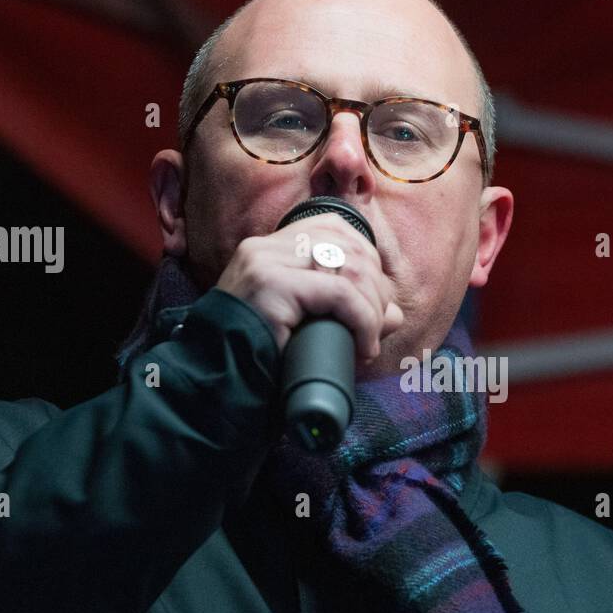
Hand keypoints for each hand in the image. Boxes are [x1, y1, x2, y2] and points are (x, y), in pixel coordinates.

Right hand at [215, 213, 403, 361]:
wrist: (217, 385)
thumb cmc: (261, 358)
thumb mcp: (308, 326)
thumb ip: (348, 313)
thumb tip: (395, 314)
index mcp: (269, 248)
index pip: (335, 227)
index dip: (368, 260)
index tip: (373, 304)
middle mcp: (265, 247)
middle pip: (349, 245)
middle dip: (376, 289)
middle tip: (374, 330)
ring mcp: (266, 262)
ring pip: (350, 267)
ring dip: (372, 309)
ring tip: (367, 342)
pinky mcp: (272, 285)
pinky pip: (340, 293)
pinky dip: (363, 321)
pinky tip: (362, 346)